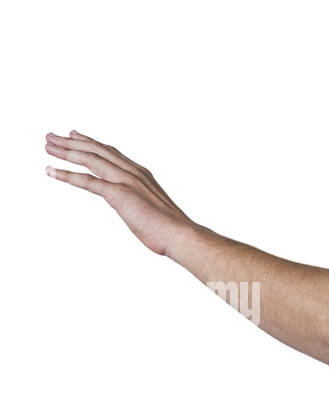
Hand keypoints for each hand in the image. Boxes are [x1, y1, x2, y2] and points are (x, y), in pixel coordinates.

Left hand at [45, 131, 194, 256]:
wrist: (180, 235)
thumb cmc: (170, 229)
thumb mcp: (153, 209)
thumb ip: (139, 202)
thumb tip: (135, 207)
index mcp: (141, 174)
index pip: (111, 152)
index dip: (91, 142)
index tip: (74, 135)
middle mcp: (132, 172)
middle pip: (96, 150)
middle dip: (72, 142)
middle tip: (52, 136)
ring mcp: (125, 181)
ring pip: (90, 159)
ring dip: (66, 152)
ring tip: (48, 146)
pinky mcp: (118, 193)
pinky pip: (87, 181)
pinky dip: (67, 174)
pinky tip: (50, 171)